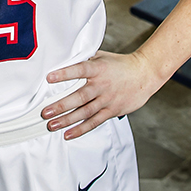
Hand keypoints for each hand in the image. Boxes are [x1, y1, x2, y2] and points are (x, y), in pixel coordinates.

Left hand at [42, 51, 164, 139]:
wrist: (145, 74)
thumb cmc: (121, 64)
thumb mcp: (102, 56)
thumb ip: (85, 60)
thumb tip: (65, 59)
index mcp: (98, 69)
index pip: (79, 70)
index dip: (64, 74)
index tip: (49, 78)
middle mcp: (102, 85)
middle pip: (79, 97)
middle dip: (61, 105)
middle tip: (45, 112)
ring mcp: (107, 99)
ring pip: (84, 112)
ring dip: (67, 120)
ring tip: (52, 125)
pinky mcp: (112, 110)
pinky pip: (94, 122)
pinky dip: (81, 129)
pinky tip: (68, 134)